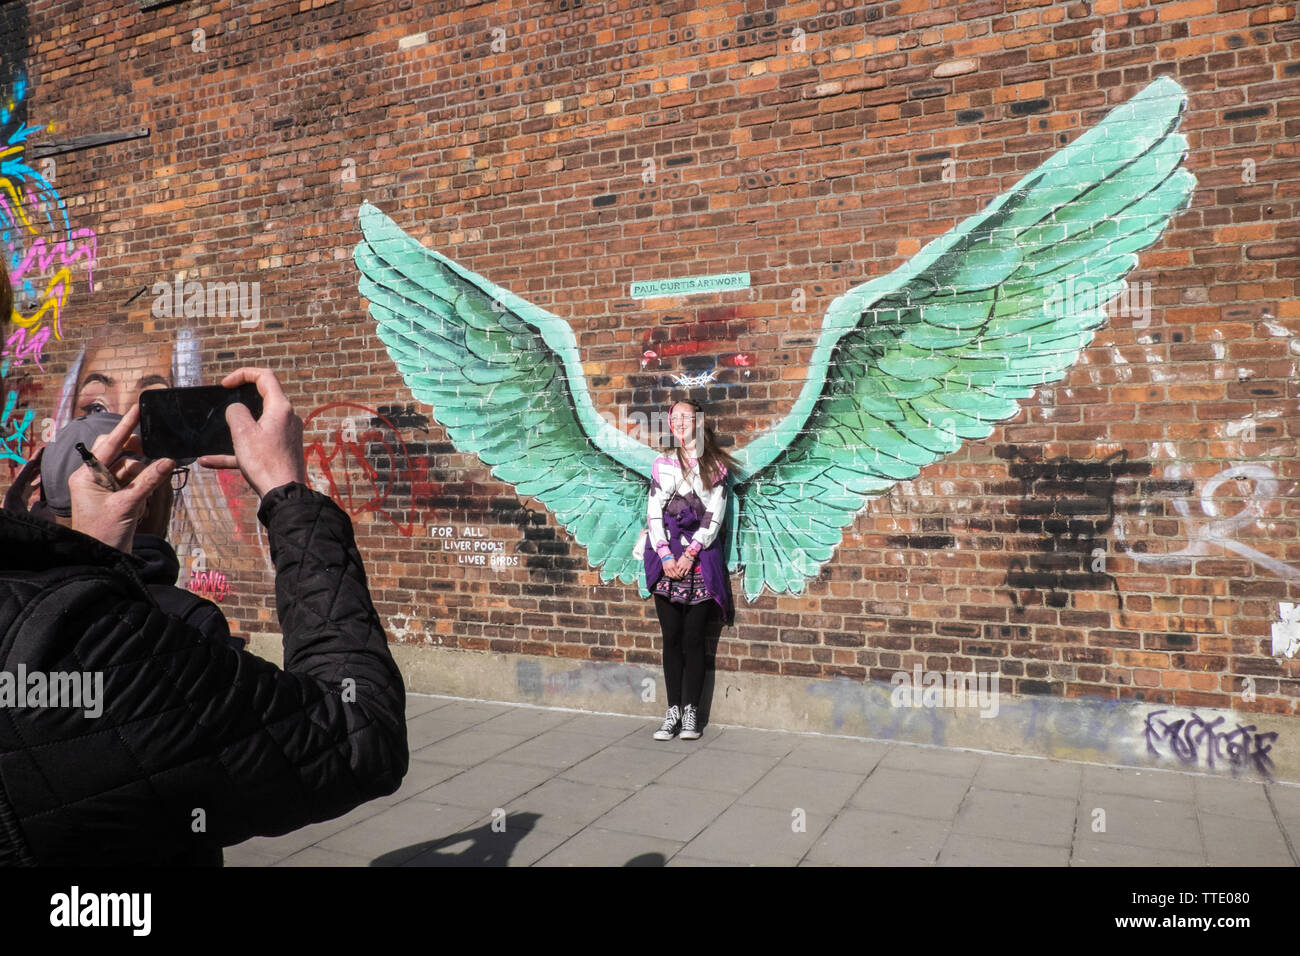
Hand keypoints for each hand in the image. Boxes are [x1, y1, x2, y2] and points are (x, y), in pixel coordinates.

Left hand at [68, 403, 175, 552]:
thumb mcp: (128, 505)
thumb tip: (169, 460)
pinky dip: (142, 489)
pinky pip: (135, 483)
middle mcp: (94, 477)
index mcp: (86, 475)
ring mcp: (106, 488)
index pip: (110, 444)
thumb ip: (149, 480)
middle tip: (155, 452)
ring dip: (142, 478)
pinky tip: (140, 505)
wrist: (102, 561)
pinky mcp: (117, 499)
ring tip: (141, 498)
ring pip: (131, 468)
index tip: (137, 409)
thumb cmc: (104, 535)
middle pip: (120, 452)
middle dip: (137, 455)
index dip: (126, 426)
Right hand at [196, 367, 305, 498]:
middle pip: (263, 398)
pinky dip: (235, 451)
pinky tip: (209, 460)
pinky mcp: (279, 452)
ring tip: (216, 431)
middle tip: (223, 402)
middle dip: (240, 399)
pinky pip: (254, 446)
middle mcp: (287, 419)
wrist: (284, 494)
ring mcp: (284, 435)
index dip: (243, 374)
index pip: (265, 377)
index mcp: (280, 408)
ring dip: (235, 428)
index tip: (225, 384)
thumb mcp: (243, 432)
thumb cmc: (265, 463)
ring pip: (256, 425)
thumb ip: (235, 412)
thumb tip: (236, 410)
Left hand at [668, 554, 692, 578]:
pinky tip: (684, 575)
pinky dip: (684, 575)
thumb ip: (677, 564)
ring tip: (680, 577)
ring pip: (682, 573)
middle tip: (676, 577)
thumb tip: (675, 567)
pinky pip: (686, 573)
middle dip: (677, 575)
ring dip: (680, 576)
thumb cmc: (684, 557)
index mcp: (678, 564)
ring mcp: (685, 568)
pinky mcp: (688, 568)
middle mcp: (681, 566)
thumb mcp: (679, 560)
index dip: (674, 572)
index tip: (674, 573)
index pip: (675, 569)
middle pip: (678, 572)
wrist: (689, 555)